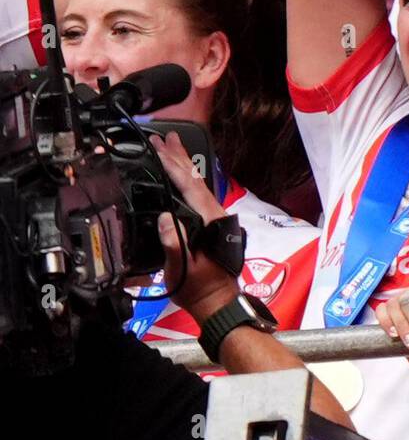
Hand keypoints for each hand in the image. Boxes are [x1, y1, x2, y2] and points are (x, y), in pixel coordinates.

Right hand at [151, 132, 236, 321]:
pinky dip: (187, 178)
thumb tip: (164, 218)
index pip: (190, 186)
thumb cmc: (199, 289)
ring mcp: (213, 216)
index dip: (174, 166)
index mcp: (210, 220)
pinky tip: (180, 173)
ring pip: (197, 183)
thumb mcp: (182, 269)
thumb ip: (174, 245)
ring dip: (184, 163)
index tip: (159, 148)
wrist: (217, 302)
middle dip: (179, 156)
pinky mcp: (209, 222)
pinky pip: (196, 192)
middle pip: (195, 178)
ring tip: (172, 145)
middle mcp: (215, 213)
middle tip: (164, 137)